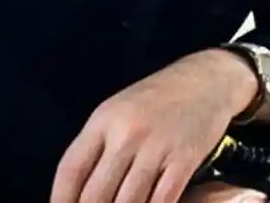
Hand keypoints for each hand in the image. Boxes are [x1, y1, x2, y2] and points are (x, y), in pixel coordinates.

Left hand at [51, 49, 256, 202]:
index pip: (70, 170)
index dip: (61, 200)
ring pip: (128, 202)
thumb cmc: (159, 97)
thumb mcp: (119, 110)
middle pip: (96, 194)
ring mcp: (157, 147)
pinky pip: (162, 200)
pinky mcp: (184, 159)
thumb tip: (79, 191)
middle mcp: (127, 133)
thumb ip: (99, 145)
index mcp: (104, 120)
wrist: (208, 79)